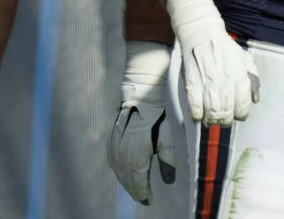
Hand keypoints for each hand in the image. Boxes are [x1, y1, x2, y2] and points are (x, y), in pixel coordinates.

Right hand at [107, 41, 174, 204]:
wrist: (144, 83)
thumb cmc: (162, 109)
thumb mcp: (171, 134)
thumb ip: (169, 159)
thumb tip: (168, 180)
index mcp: (135, 152)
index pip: (137, 180)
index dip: (143, 192)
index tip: (149, 200)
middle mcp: (121, 149)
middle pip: (125, 176)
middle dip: (133, 188)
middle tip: (143, 197)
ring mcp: (115, 140)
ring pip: (117, 167)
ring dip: (125, 178)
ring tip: (134, 186)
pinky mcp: (113, 131)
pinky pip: (112, 156)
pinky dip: (118, 166)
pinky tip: (123, 169)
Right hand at [165, 0, 258, 125]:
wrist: (201, 33)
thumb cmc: (224, 47)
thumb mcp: (245, 59)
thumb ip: (253, 80)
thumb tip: (255, 99)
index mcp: (240, 76)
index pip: (243, 106)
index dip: (241, 114)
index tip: (237, 114)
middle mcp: (225, 81)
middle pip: (227, 113)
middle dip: (226, 121)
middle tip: (223, 121)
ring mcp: (207, 82)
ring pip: (211, 112)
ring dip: (212, 121)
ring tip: (211, 121)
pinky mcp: (192, 81)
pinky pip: (194, 105)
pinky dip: (197, 115)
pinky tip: (198, 117)